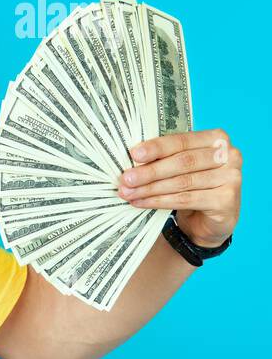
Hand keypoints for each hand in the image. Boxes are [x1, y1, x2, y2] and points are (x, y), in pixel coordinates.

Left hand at [117, 128, 241, 247]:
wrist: (209, 220)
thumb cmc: (192, 186)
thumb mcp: (178, 168)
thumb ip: (164, 158)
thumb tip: (132, 159)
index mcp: (216, 138)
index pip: (182, 141)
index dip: (157, 147)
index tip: (134, 154)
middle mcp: (229, 155)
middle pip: (182, 162)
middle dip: (150, 171)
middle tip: (125, 179)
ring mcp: (231, 177)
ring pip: (182, 182)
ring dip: (150, 188)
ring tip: (128, 193)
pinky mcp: (227, 199)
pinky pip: (186, 199)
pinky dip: (160, 201)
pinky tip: (141, 202)